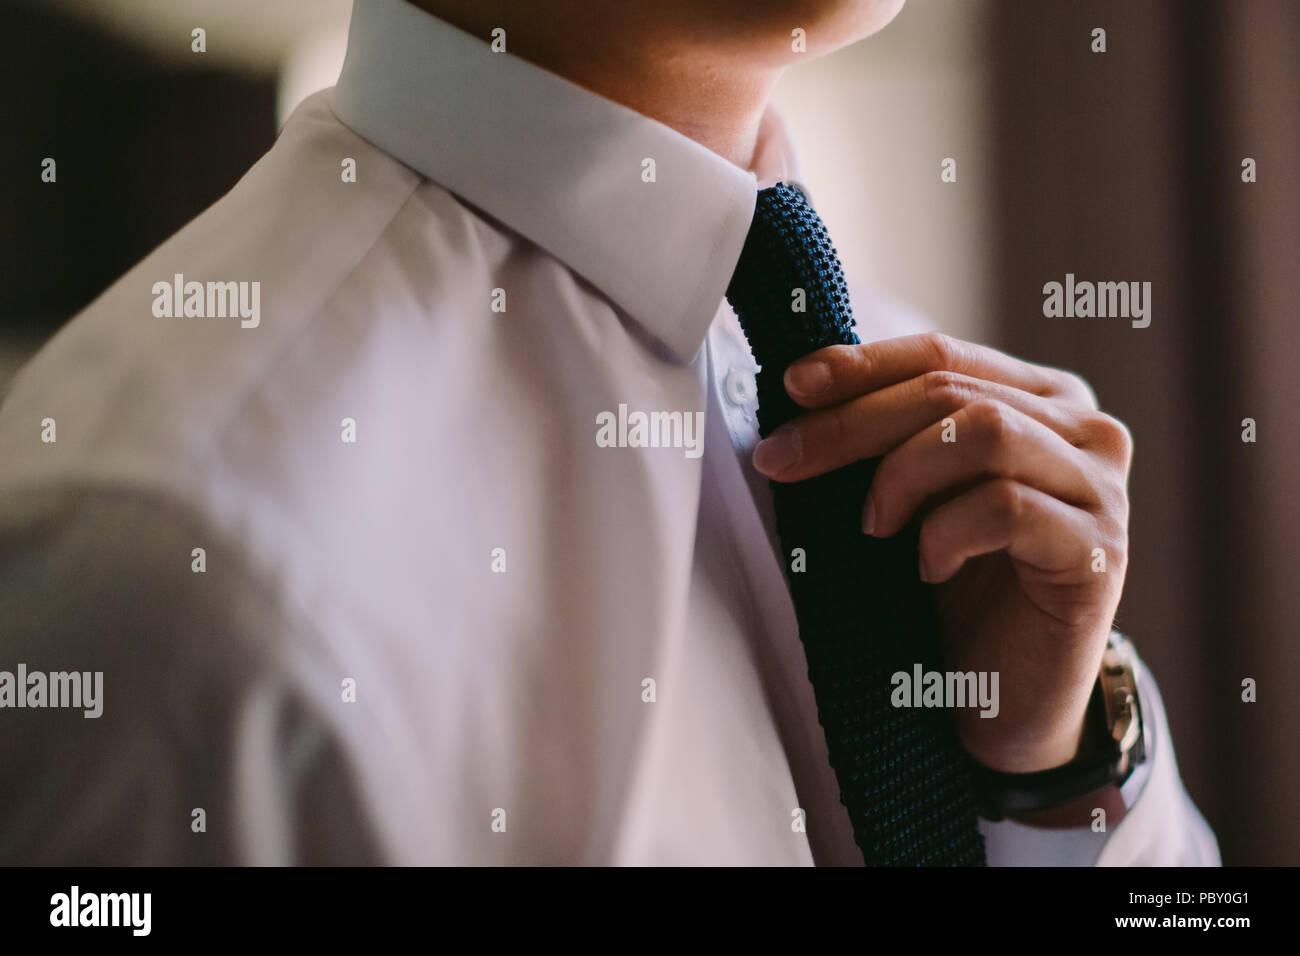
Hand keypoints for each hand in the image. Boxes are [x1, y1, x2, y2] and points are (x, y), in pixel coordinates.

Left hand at [752, 332, 1131, 774]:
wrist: (1000, 701)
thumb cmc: (953, 594)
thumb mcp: (912, 497)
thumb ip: (887, 436)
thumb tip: (801, 388)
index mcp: (1039, 400)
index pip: (942, 355)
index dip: (862, 365)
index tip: (792, 386)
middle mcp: (1084, 431)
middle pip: (952, 391)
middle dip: (853, 422)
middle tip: (783, 459)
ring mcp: (1100, 488)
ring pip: (985, 433)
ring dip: (904, 473)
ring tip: (873, 527)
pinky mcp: (1099, 551)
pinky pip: (1008, 507)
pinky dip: (947, 531)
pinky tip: (927, 566)